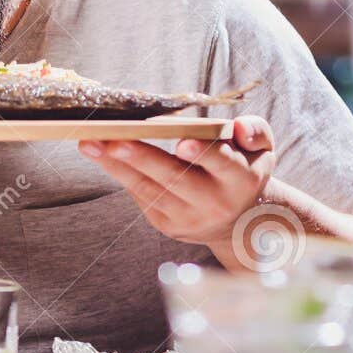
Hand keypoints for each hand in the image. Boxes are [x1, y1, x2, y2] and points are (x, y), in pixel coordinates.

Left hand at [80, 116, 275, 253]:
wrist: (238, 220)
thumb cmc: (244, 170)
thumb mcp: (262, 150)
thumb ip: (256, 132)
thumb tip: (238, 127)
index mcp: (241, 180)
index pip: (223, 165)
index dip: (204, 154)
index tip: (184, 142)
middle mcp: (214, 203)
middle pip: (177, 179)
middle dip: (145, 159)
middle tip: (117, 141)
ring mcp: (188, 218)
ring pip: (149, 189)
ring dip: (116, 165)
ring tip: (90, 143)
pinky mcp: (166, 225)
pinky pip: (141, 196)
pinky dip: (119, 173)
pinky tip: (98, 153)